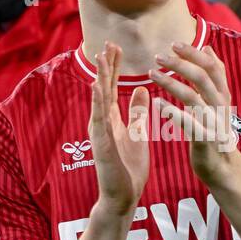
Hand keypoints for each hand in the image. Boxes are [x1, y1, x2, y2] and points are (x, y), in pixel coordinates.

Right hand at [88, 41, 149, 215]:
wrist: (122, 197)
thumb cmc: (128, 169)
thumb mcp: (138, 134)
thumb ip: (138, 112)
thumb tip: (142, 88)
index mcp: (112, 120)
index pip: (112, 88)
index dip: (113, 68)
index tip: (115, 47)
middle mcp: (102, 123)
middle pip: (103, 88)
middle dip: (105, 66)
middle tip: (107, 43)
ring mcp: (99, 133)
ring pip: (99, 99)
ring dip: (100, 77)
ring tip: (100, 57)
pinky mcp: (101, 144)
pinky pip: (99, 119)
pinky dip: (98, 101)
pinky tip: (99, 86)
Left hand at [149, 42, 238, 187]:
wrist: (222, 167)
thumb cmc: (214, 129)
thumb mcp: (218, 100)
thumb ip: (215, 75)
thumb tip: (209, 48)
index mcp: (223, 94)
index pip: (212, 66)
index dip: (194, 53)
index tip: (174, 44)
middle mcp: (220, 106)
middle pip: (202, 77)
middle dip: (180, 64)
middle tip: (159, 56)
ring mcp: (213, 122)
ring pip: (193, 97)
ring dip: (171, 83)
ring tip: (151, 74)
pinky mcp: (204, 139)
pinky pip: (188, 123)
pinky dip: (172, 111)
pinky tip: (156, 103)